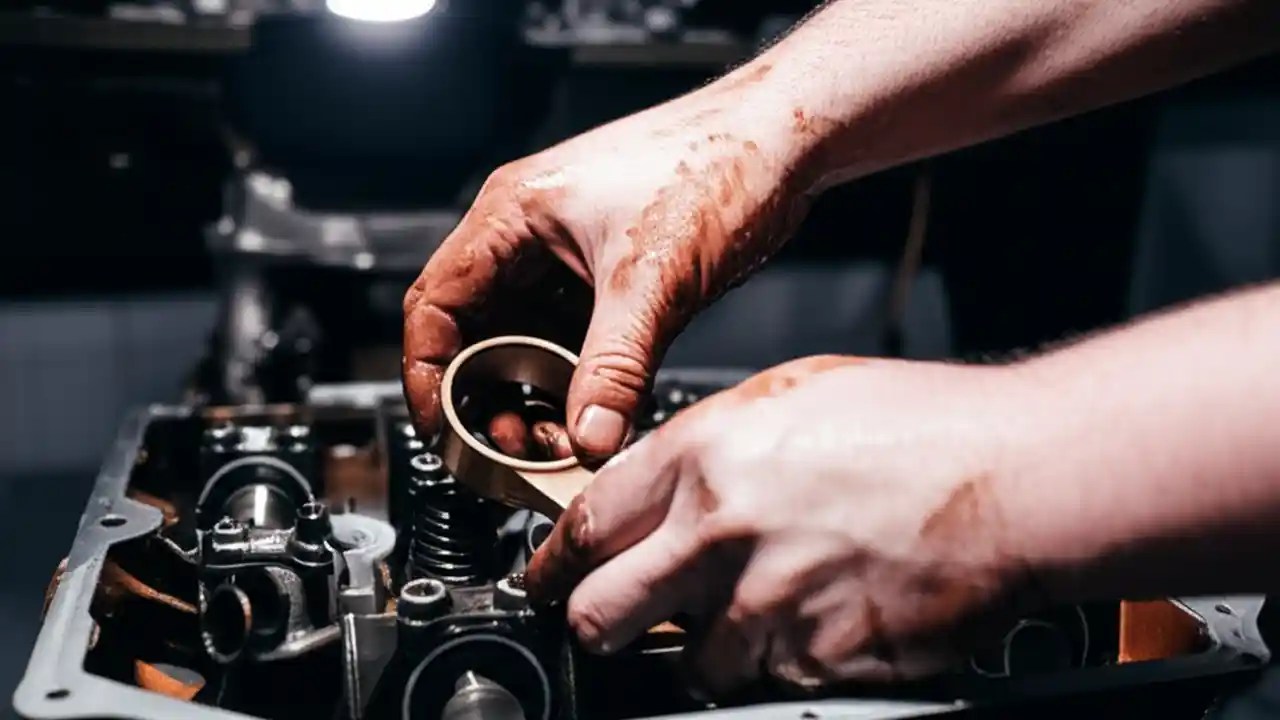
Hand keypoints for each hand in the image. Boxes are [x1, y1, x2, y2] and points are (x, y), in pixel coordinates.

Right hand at [402, 66, 812, 456]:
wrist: (783, 141)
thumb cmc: (715, 163)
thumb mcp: (650, 280)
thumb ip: (615, 368)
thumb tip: (590, 439)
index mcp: (512, 216)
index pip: (435, 306)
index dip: (430, 376)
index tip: (447, 430)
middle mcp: (530, 237)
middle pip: (477, 334)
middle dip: (490, 400)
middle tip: (517, 448)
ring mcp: (569, 258)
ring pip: (526, 344)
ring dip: (537, 397)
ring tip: (563, 440)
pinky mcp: (608, 278)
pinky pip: (572, 342)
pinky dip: (578, 382)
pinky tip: (599, 414)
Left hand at [525, 356, 1046, 693]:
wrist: (1016, 481)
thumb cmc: (921, 425)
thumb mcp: (790, 394)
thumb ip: (708, 443)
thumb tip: (661, 483)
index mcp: (705, 457)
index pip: (585, 526)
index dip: (552, 560)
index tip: (546, 575)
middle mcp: (722, 535)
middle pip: (601, 614)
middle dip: (597, 620)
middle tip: (615, 615)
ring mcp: (768, 607)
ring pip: (687, 660)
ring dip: (705, 644)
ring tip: (757, 605)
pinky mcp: (816, 661)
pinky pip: (765, 678)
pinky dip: (776, 660)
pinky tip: (816, 616)